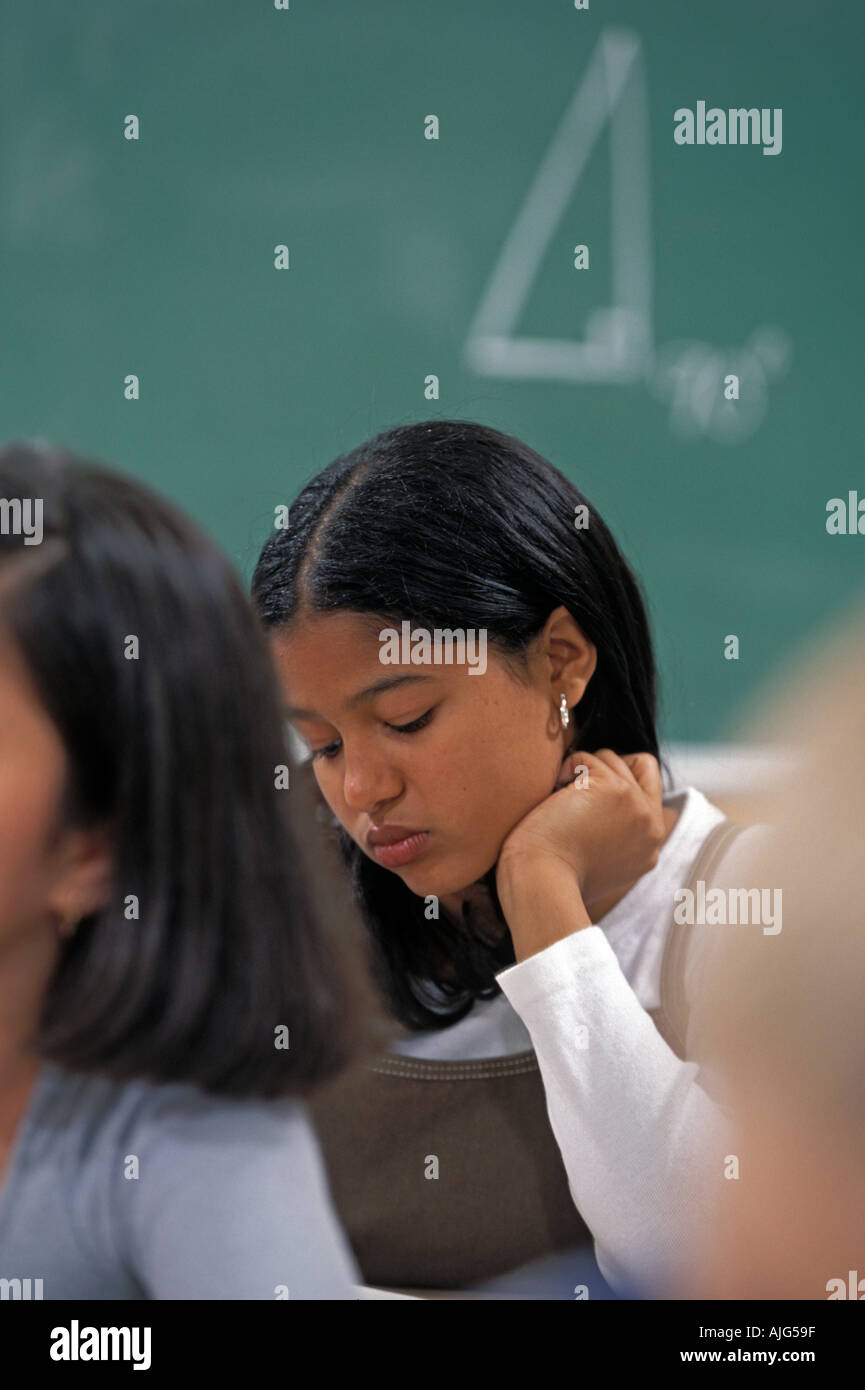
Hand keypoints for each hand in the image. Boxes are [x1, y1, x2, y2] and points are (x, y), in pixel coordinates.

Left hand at [496, 749, 665, 911]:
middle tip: (579, 788)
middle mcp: (652, 827)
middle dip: (609, 767)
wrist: (540, 884)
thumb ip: (614, 838)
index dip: (616, 787)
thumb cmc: (552, 877)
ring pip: (611, 758)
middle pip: (643, 765)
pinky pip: (586, 758)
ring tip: (560, 801)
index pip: (649, 795)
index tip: (587, 804)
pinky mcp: (614, 789)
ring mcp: (637, 806)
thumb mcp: (598, 863)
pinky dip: (564, 770)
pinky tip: (552, 798)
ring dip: (581, 771)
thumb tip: (601, 807)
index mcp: (650, 848)